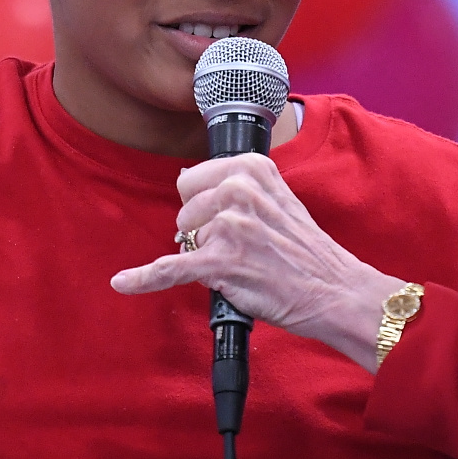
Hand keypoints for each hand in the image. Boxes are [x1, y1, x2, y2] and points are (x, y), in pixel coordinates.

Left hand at [109, 155, 399, 368]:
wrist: (335, 290)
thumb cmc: (307, 251)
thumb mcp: (278, 198)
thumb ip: (237, 187)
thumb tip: (188, 184)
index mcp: (252, 168)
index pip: (192, 180)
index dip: (203, 207)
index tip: (224, 220)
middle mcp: (239, 190)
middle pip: (184, 212)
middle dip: (203, 234)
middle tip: (242, 248)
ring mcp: (229, 225)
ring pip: (185, 242)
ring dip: (206, 259)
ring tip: (244, 265)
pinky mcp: (221, 262)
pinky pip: (169, 269)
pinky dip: (144, 278)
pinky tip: (123, 282)